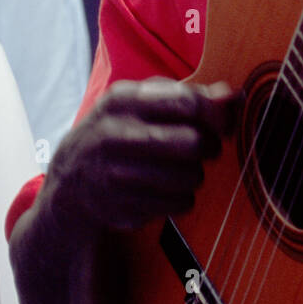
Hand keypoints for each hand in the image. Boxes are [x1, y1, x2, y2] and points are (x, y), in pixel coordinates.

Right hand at [43, 77, 239, 233]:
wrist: (70, 181)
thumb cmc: (118, 133)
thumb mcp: (140, 103)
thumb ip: (187, 95)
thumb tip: (232, 95)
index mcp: (122, 101)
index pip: (187, 102)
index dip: (216, 114)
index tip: (223, 123)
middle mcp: (114, 136)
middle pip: (192, 143)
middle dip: (209, 147)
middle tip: (204, 148)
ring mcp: (115, 175)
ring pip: (190, 177)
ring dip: (195, 175)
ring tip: (182, 169)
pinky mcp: (121, 208)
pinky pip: (178, 204)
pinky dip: (182, 198)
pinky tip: (166, 189)